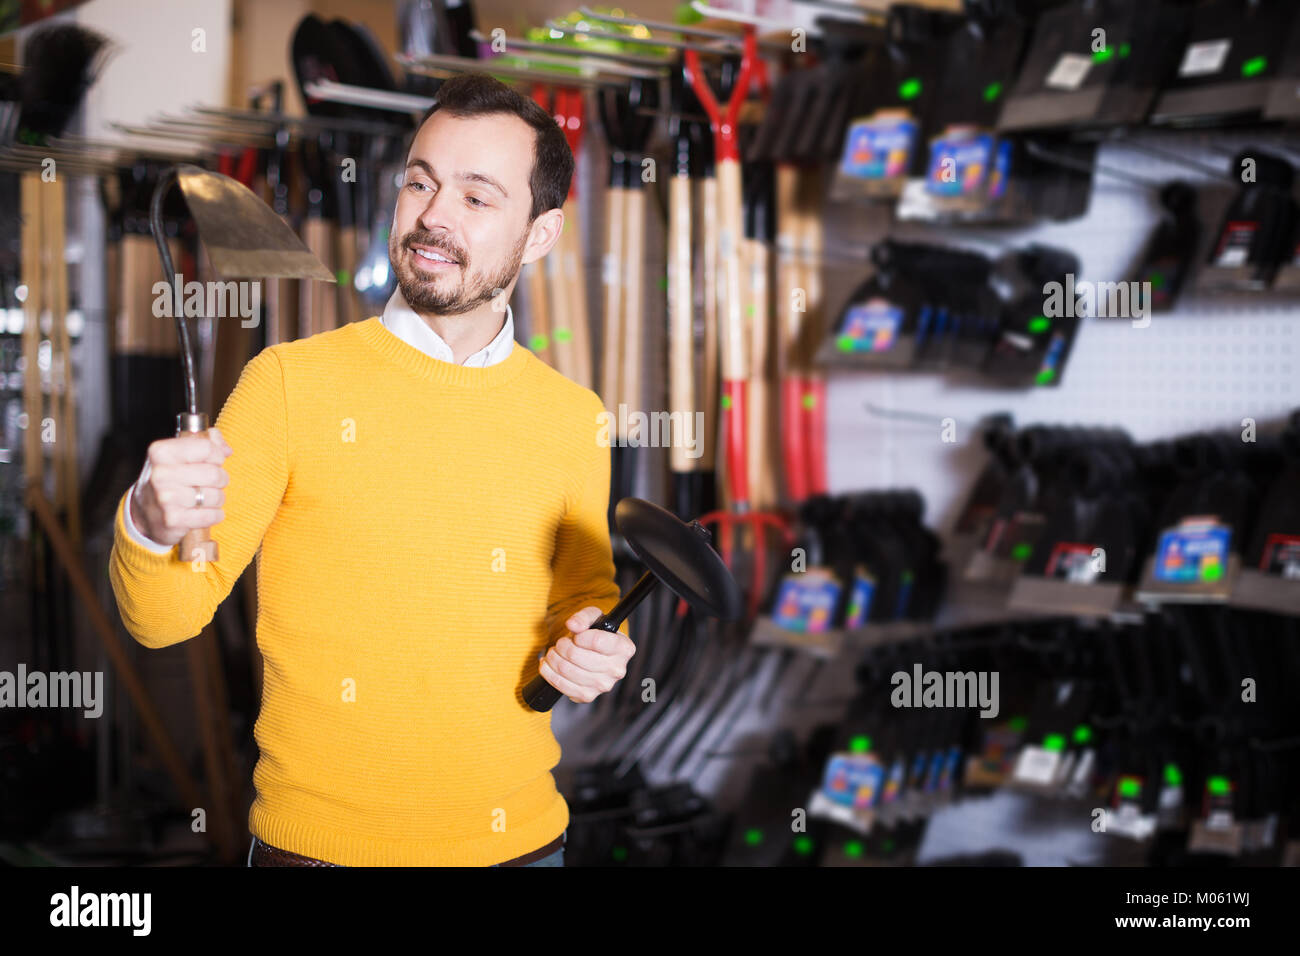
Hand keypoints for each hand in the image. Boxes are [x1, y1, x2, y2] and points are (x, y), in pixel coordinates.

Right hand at [131, 427, 232, 546]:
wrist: (144, 512)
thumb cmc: (170, 478)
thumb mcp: (181, 453)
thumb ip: (207, 441)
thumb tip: (226, 449)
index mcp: (162, 452)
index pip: (207, 448)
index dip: (216, 456)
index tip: (211, 462)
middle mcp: (160, 474)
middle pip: (215, 474)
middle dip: (220, 479)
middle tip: (209, 483)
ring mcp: (165, 498)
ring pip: (216, 496)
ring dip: (217, 498)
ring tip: (203, 497)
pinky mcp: (173, 520)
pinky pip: (212, 516)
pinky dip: (214, 515)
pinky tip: (202, 511)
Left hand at [537, 606, 635, 703]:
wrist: (593, 653)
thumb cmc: (595, 633)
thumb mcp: (593, 617)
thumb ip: (584, 617)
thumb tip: (573, 624)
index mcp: (624, 648)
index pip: (597, 641)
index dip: (580, 636)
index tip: (576, 635)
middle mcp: (617, 670)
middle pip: (577, 656)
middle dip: (562, 645)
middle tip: (561, 642)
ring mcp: (602, 686)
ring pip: (566, 670)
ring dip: (553, 657)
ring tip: (554, 651)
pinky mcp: (587, 696)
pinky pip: (560, 685)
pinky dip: (549, 672)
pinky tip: (550, 664)